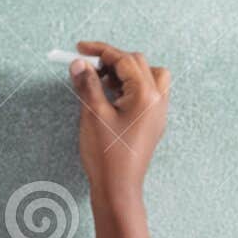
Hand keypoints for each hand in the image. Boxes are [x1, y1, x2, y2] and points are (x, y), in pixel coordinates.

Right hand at [69, 40, 170, 203]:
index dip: (101, 51)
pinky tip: (111, 96)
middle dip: (112, 61)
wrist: (119, 189)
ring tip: (101, 82)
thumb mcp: (93, 114)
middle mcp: (158, 100)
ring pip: (148, 76)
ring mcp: (158, 112)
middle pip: (138, 64)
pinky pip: (147, 92)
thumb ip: (88, 84)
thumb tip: (80, 63)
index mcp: (146, 95)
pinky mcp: (153, 122)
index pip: (125, 60)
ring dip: (124, 72)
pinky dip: (131, 86)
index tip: (80, 49)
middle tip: (88, 67)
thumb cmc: (108, 155)